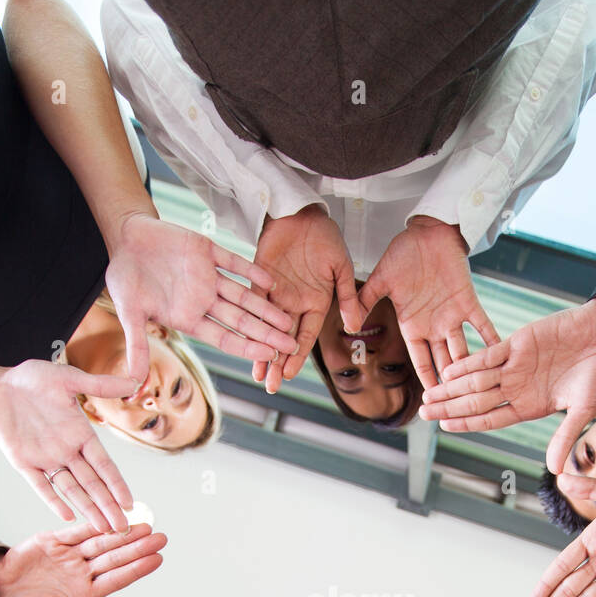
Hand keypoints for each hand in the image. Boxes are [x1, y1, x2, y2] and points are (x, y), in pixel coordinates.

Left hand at [0, 360, 135, 532]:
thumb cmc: (33, 379)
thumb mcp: (69, 379)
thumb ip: (100, 385)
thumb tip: (133, 383)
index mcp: (80, 434)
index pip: (104, 465)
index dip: (117, 484)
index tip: (130, 503)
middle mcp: (66, 451)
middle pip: (92, 484)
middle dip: (107, 506)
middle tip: (122, 528)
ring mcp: (45, 459)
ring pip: (71, 489)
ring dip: (87, 508)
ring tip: (102, 529)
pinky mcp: (22, 462)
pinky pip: (40, 485)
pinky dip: (53, 500)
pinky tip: (68, 516)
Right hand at [0, 521, 165, 596]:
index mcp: (86, 592)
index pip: (117, 579)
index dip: (137, 568)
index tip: (158, 559)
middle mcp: (83, 572)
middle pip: (115, 558)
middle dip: (138, 548)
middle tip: (161, 537)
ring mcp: (71, 556)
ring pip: (100, 543)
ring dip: (121, 534)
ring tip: (145, 526)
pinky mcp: (55, 541)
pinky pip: (77, 531)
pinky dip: (93, 525)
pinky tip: (112, 517)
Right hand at [106, 212, 297, 379]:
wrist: (125, 238)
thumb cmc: (124, 277)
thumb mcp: (129, 312)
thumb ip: (137, 344)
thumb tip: (132, 382)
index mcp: (189, 318)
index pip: (224, 337)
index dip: (247, 347)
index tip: (270, 355)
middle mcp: (203, 300)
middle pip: (241, 321)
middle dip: (266, 333)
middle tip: (292, 344)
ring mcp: (208, 276)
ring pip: (243, 295)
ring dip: (265, 307)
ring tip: (289, 319)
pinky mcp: (208, 251)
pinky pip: (234, 263)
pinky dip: (251, 270)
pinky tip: (271, 282)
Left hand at [250, 206, 363, 391]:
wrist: (304, 211)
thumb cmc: (326, 236)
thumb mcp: (342, 267)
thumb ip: (347, 296)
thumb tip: (355, 325)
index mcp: (316, 303)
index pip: (306, 336)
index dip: (297, 355)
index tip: (289, 374)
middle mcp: (295, 302)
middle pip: (284, 338)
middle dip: (276, 362)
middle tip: (269, 385)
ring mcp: (276, 291)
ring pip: (265, 326)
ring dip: (259, 348)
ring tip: (254, 373)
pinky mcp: (258, 277)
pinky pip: (252, 302)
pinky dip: (247, 319)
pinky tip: (240, 337)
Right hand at [358, 217, 497, 389]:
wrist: (426, 232)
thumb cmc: (402, 253)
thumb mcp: (381, 279)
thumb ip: (366, 300)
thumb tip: (348, 322)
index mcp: (412, 325)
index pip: (420, 361)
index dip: (426, 381)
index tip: (433, 404)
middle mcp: (434, 326)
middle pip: (443, 363)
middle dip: (450, 385)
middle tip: (458, 408)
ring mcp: (452, 316)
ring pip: (462, 350)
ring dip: (468, 370)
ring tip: (477, 391)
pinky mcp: (468, 301)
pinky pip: (483, 324)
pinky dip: (491, 338)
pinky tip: (501, 354)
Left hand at [419, 265, 595, 463]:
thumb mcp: (585, 408)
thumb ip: (566, 435)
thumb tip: (557, 471)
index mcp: (530, 406)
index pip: (491, 419)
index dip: (468, 423)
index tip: (444, 427)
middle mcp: (517, 387)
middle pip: (476, 401)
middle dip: (449, 407)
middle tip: (422, 412)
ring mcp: (515, 365)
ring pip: (476, 378)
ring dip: (452, 387)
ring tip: (428, 393)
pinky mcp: (517, 342)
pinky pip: (488, 354)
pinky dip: (469, 362)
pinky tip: (449, 370)